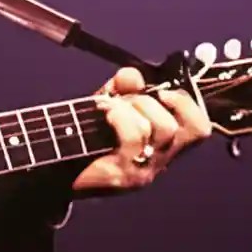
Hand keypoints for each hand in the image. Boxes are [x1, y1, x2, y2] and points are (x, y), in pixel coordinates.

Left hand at [72, 67, 210, 196]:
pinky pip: (136, 135)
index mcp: (160, 145)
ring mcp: (144, 170)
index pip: (199, 129)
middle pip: (182, 126)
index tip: (161, 92)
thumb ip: (123, 88)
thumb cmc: (82, 134)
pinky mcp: (124, 175)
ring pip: (162, 127)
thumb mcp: (108, 105)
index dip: (187, 103)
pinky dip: (120, 116)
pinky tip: (103, 113)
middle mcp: (158, 161)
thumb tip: (132, 76)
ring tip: (108, 107)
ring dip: (134, 106)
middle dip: (151, 101)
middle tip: (123, 100)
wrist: (52, 165)